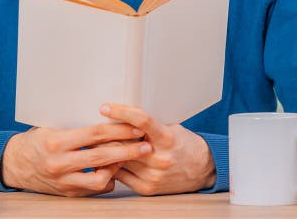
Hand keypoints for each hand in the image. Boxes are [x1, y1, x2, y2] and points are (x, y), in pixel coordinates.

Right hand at [0, 123, 152, 196]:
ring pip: (100, 179)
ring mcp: (63, 181)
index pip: (94, 133)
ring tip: (130, 158)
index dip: (118, 130)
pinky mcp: (67, 193)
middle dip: (127, 150)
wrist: (14, 165)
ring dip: (118, 168)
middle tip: (145, 145)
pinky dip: (106, 180)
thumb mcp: (52, 127)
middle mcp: (59, 163)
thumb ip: (77, 127)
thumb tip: (109, 117)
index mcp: (57, 141)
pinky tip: (114, 171)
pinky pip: (94, 189)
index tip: (136, 126)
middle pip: (101, 156)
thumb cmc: (36, 140)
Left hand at [101, 104, 215, 195]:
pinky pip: (121, 175)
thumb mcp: (171, 128)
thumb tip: (120, 116)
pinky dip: (112, 166)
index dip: (121, 112)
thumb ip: (148, 126)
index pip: (141, 120)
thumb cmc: (184, 144)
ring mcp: (153, 175)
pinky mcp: (147, 188)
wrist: (202, 169)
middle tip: (94, 126)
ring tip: (96, 142)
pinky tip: (107, 159)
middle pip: (124, 142)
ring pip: (119, 160)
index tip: (105, 107)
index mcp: (167, 138)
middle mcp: (160, 158)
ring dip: (107, 150)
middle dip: (107, 134)